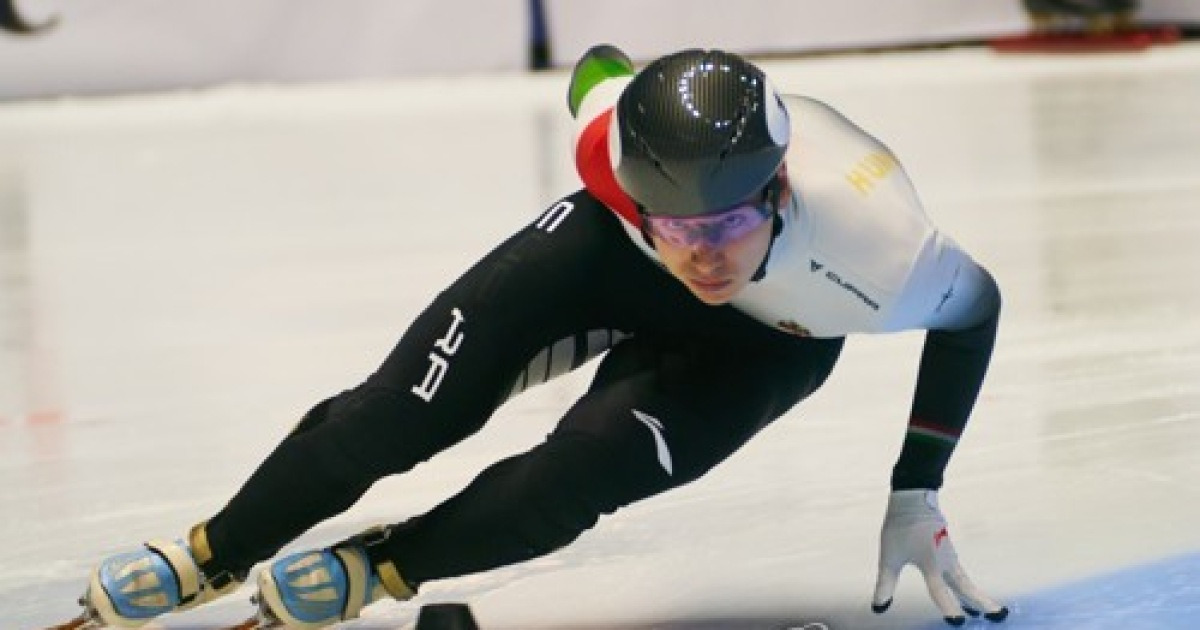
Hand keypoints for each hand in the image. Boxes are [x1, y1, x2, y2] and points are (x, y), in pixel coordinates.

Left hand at [871, 489, 1008, 625]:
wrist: (913, 498)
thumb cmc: (900, 527)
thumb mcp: (888, 557)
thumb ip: (885, 585)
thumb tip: (878, 608)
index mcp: (931, 564)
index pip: (940, 592)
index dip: (948, 609)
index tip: (958, 623)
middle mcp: (945, 561)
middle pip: (965, 587)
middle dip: (981, 602)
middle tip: (999, 616)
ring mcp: (949, 555)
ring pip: (964, 580)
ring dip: (975, 595)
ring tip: (984, 611)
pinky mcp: (949, 549)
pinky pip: (960, 572)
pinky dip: (966, 585)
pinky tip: (964, 590)